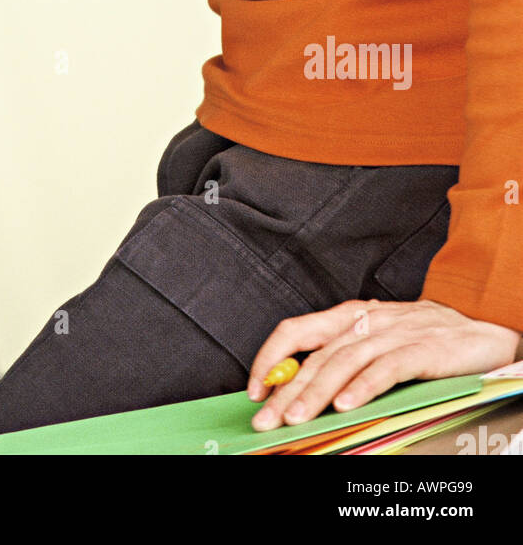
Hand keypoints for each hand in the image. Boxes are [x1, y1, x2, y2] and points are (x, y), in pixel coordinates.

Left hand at [247, 298, 522, 430]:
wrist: (479, 326)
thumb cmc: (422, 335)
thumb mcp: (376, 338)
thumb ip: (342, 355)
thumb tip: (298, 388)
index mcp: (349, 316)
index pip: (296, 330)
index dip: (270, 357)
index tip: (255, 388)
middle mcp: (366, 321)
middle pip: (317, 356)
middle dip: (287, 391)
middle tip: (266, 418)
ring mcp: (394, 333)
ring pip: (345, 362)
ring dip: (317, 393)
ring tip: (297, 417)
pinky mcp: (422, 349)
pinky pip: (387, 368)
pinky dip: (364, 387)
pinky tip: (347, 405)